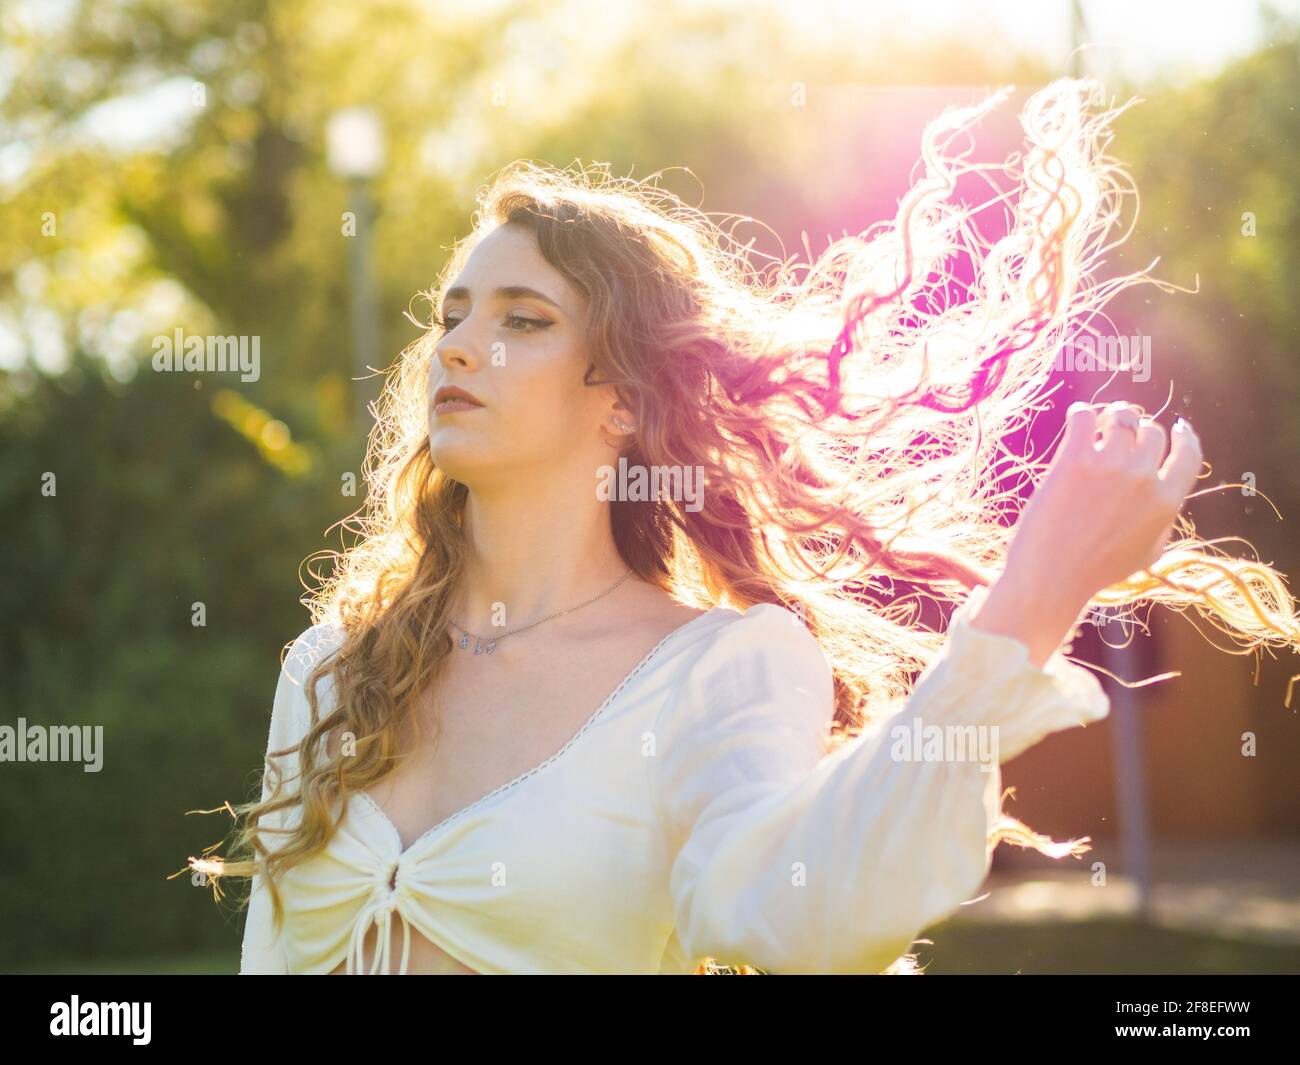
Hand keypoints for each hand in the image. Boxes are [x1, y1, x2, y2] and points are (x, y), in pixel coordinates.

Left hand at [969, 400, 1203, 666]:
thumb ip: (1164, 521)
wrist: (1053, 577)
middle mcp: (1144, 479)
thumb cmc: (1097, 571)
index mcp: (1167, 502)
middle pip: (1151, 432)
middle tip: (1122, 431)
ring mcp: (1110, 466)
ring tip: (1098, 423)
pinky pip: (1084, 416)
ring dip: (1112, 416)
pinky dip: (1082, 412)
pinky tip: (1077, 417)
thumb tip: (1168, 496)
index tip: (1178, 427)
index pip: (1189, 455)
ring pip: (1120, 418)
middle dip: (1139, 429)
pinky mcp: (1075, 459)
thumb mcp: (1149, 553)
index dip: (1185, 436)